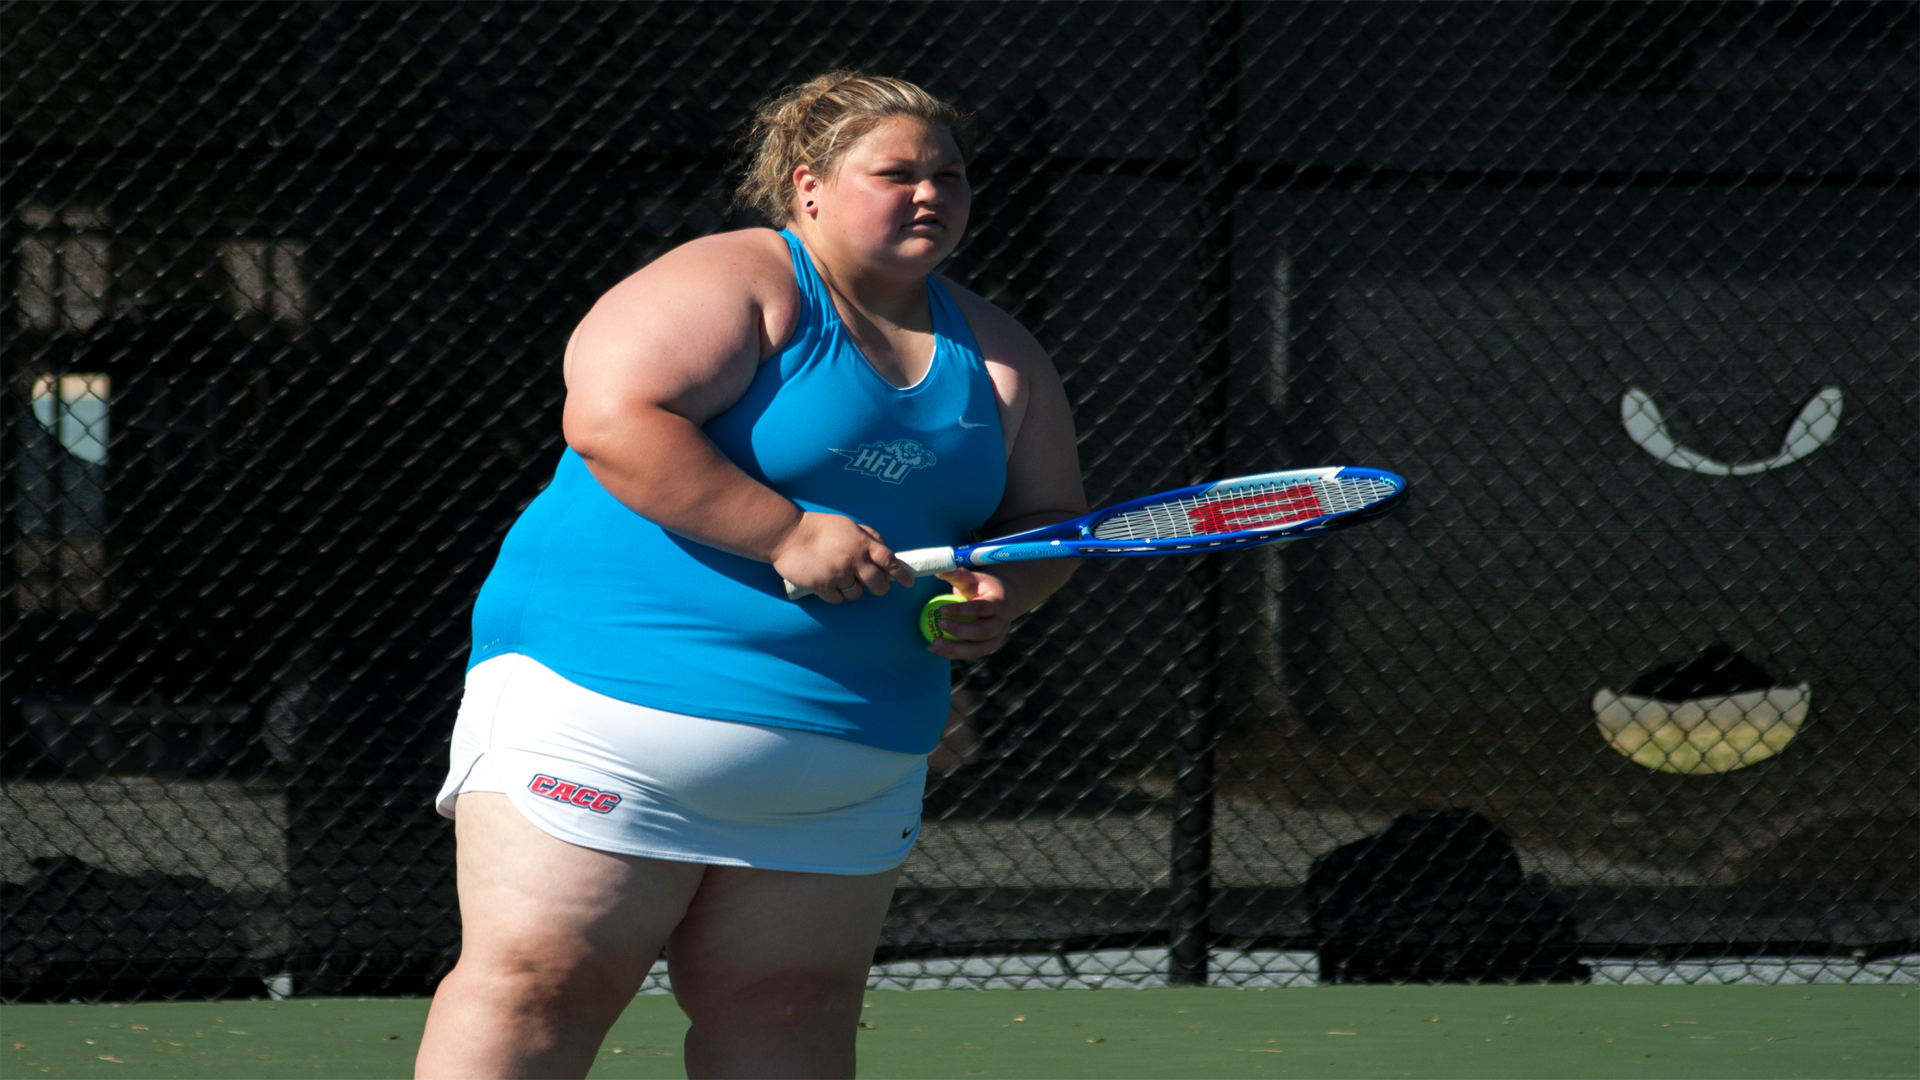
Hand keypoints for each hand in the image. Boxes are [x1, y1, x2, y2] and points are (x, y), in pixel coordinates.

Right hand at [770, 512, 913, 603]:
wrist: (788, 535)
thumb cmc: (818, 528)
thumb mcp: (847, 524)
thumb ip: (868, 536)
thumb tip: (884, 547)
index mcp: (862, 543)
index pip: (889, 560)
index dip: (901, 574)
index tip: (909, 583)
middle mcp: (854, 560)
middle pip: (878, 584)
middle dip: (879, 588)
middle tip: (874, 586)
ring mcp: (838, 575)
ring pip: (857, 594)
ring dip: (852, 589)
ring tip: (839, 577)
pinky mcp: (823, 586)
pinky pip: (838, 600)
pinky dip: (835, 595)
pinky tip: (827, 583)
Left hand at [926, 569, 1013, 658]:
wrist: (1001, 601)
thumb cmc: (981, 588)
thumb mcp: (971, 579)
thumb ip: (956, 575)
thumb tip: (938, 571)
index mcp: (999, 603)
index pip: (981, 608)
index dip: (961, 610)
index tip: (941, 610)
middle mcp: (1002, 623)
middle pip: (983, 631)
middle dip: (960, 631)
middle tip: (939, 624)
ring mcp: (997, 638)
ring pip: (977, 649)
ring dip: (955, 649)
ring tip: (934, 644)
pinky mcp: (988, 648)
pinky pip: (970, 654)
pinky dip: (953, 654)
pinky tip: (935, 649)